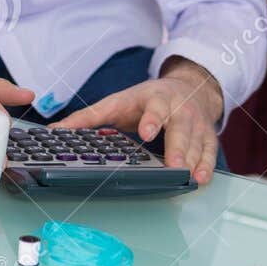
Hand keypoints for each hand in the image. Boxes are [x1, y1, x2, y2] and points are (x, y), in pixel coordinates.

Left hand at [52, 56, 223, 183]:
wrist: (188, 87)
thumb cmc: (147, 99)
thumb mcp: (117, 102)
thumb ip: (89, 117)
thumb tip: (56, 130)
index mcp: (155, 98)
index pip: (154, 108)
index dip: (152, 119)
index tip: (146, 133)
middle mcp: (179, 108)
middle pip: (181, 128)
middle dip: (178, 147)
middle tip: (174, 166)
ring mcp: (195, 122)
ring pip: (197, 142)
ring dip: (193, 160)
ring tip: (188, 177)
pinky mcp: (207, 135)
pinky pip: (209, 150)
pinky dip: (207, 164)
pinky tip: (201, 178)